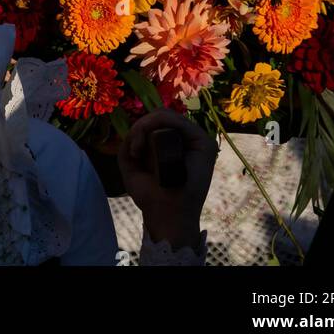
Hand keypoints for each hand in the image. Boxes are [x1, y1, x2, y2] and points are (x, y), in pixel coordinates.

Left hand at [118, 108, 217, 250]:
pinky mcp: (204, 143)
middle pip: (161, 115)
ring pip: (166, 116)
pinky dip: (155, 125)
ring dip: (145, 127)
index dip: (141, 128)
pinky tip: (144, 146)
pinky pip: (177, 122)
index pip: (158, 121)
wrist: (167, 217)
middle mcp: (187, 139)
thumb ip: (130, 143)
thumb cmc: (152, 195)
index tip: (132, 150)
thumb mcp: (132, 166)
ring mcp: (197, 140)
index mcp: (174, 142)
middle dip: (141, 127)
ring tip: (137, 151)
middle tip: (134, 150)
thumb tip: (134, 128)